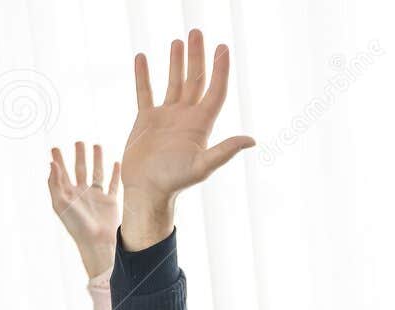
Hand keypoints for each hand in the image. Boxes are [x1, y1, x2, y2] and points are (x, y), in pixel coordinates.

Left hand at [48, 143, 119, 278]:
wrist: (97, 242)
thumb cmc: (76, 226)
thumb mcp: (61, 204)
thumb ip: (55, 183)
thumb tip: (52, 163)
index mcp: (69, 195)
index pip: (62, 173)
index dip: (58, 160)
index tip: (55, 148)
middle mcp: (82, 194)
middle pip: (80, 169)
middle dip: (79, 156)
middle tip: (78, 142)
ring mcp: (97, 197)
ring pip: (97, 173)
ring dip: (97, 159)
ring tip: (96, 145)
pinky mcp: (110, 202)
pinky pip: (113, 184)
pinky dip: (115, 173)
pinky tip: (115, 162)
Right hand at [120, 29, 252, 249]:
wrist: (146, 192)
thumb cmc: (174, 182)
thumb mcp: (201, 167)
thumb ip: (225, 151)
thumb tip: (251, 140)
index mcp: (201, 124)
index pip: (215, 90)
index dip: (221, 69)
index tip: (223, 47)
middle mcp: (186, 117)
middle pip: (195, 80)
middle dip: (198, 57)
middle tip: (197, 32)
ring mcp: (166, 117)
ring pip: (174, 83)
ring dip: (176, 62)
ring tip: (178, 41)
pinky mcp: (146, 120)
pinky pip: (145, 92)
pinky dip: (144, 76)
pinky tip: (143, 58)